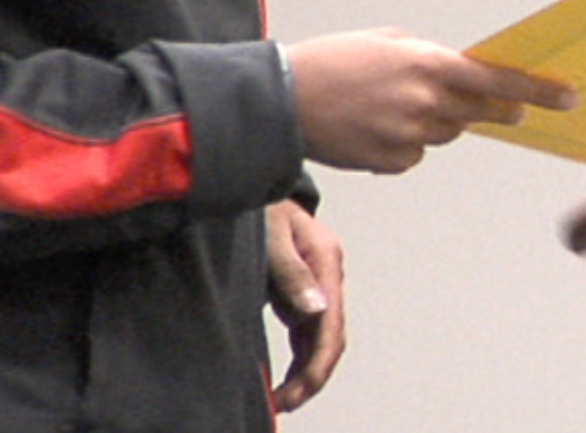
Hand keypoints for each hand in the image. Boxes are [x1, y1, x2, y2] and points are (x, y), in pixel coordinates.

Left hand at [266, 201, 345, 410]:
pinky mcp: (304, 287)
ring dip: (307, 370)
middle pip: (332, 336)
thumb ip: (292, 272)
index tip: (295, 393)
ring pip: (322, 337)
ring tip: (282, 398)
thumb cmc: (260, 205)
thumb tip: (316, 310)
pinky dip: (300, 356)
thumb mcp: (271, 234)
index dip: (316, 365)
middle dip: (313, 376)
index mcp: (326, 260)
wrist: (253, 182)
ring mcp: (319, 281)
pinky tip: (285, 376)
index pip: (331, 324)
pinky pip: (308, 330)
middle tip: (285, 404)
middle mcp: (329, 273)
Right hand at [283, 29, 576, 172]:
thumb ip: (430, 58)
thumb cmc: (334, 61)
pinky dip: (405, 142)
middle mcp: (425, 103)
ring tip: (389, 104)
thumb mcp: (387, 42)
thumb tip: (461, 74)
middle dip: (491, 110)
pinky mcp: (392, 162)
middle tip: (506, 108)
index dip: (537, 91)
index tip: (568, 97)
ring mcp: (409, 137)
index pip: (498, 81)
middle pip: (478, 114)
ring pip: (445, 133)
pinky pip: (416, 154)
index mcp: (428, 65)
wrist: (282, 99)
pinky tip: (372, 127)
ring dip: (433, 121)